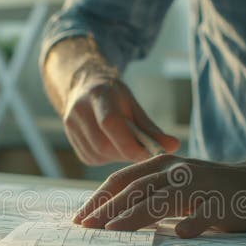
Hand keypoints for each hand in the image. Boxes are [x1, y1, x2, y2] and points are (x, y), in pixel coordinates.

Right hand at [63, 75, 179, 164]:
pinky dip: (108, 157)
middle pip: (104, 144)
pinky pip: (93, 158)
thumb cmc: (115, 97)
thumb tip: (174, 146)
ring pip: (98, 155)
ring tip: (126, 143)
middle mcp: (78, 111)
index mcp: (98, 95)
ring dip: (118, 156)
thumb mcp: (133, 105)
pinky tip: (113, 146)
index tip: (149, 153)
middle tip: (141, 149)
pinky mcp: (73, 143)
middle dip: (126, 152)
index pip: (110, 124)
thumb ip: (151, 129)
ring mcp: (71, 128)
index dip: (130, 144)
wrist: (85, 88)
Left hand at [72, 155, 245, 237]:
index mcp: (162, 167)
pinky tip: (181, 235)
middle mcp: (178, 171)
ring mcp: (202, 185)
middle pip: (136, 189)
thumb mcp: (176, 187)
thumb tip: (108, 217)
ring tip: (115, 231)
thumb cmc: (212, 190)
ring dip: (137, 215)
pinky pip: (206, 213)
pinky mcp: (224, 201)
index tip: (79, 221)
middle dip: (108, 210)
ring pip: (164, 199)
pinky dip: (193, 223)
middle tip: (86, 229)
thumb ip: (148, 195)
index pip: (122, 180)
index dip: (99, 200)